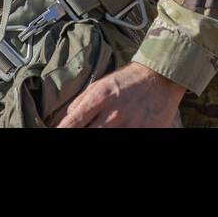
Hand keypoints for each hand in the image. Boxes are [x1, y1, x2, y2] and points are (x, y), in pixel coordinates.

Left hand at [55, 61, 185, 127]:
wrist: (160, 77)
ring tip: (102, 130)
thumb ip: (81, 102)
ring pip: (106, 139)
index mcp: (100, 97)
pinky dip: (121, 139)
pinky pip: (127, 139)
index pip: (74, 121)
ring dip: (101, 136)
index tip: (57, 134)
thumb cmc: (127, 81)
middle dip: (80, 137)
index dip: (63, 130)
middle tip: (81, 134)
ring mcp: (130, 125)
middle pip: (90, 134)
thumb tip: (65, 119)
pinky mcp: (145, 132)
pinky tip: (118, 131)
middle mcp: (114, 113)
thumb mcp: (100, 84)